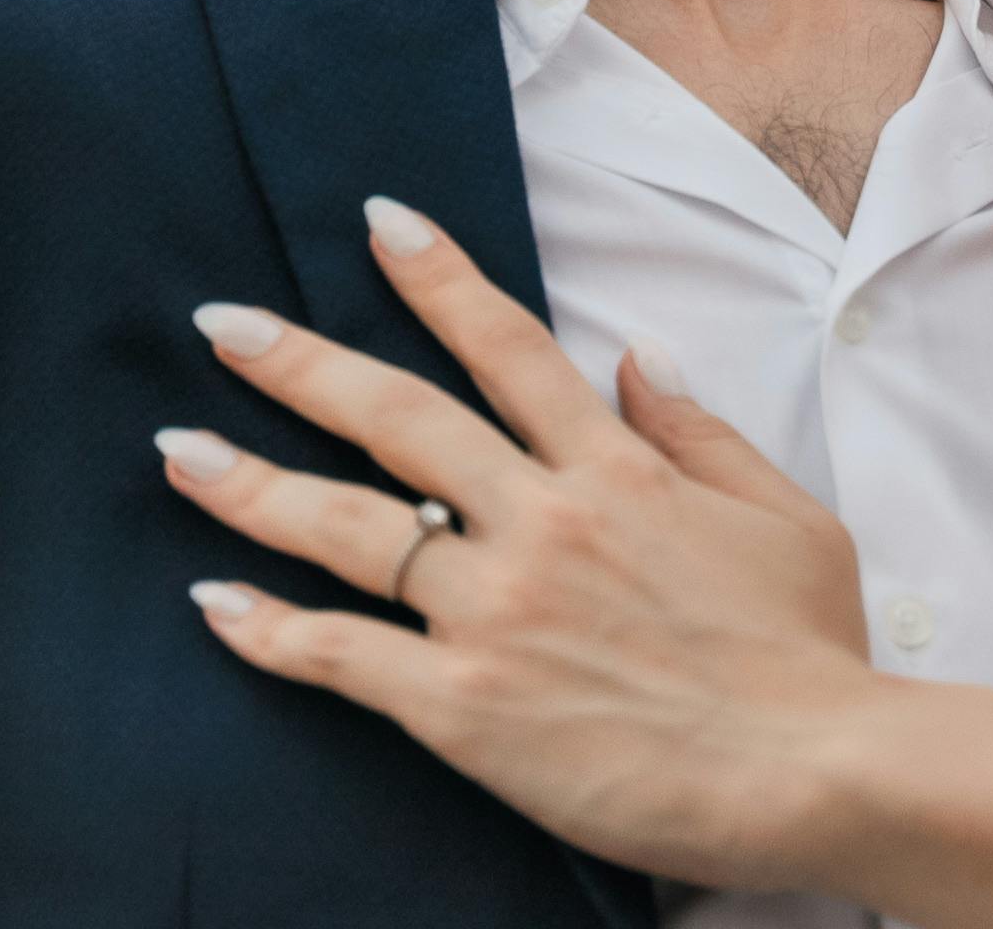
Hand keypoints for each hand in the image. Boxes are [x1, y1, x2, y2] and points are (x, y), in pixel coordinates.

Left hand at [156, 201, 882, 886]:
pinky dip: (272, 631)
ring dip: (254, 485)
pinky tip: (215, 605)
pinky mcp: (465, 706)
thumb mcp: (785, 518)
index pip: (511, 347)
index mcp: (619, 470)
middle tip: (222, 323)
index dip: (439, 278)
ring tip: (178, 451)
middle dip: (301, 364)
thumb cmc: (810, 655)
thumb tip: (641, 357)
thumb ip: (701, 433)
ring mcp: (498, 611)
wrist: (814, 770)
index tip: (379, 222)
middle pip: (401, 419)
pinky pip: (345, 657)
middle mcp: (544, 522)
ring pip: (351, 528)